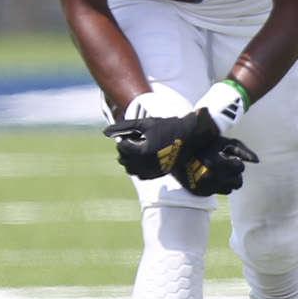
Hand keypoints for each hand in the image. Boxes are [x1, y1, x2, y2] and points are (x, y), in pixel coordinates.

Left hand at [103, 106, 221, 180]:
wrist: (191, 136)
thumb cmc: (168, 126)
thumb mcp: (146, 124)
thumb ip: (125, 127)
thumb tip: (105, 132)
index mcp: (143, 151)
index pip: (122, 148)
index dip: (123, 139)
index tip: (129, 134)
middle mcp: (147, 164)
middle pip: (124, 160)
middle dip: (125, 149)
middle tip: (131, 140)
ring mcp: (154, 171)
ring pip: (131, 170)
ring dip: (130, 159)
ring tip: (136, 148)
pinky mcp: (159, 174)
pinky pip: (142, 175)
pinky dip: (138, 167)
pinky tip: (143, 157)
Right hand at [172, 135, 258, 196]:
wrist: (177, 154)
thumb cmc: (204, 145)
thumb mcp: (223, 142)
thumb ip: (242, 149)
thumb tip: (257, 161)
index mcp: (217, 164)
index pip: (240, 167)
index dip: (235, 161)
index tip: (227, 157)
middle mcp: (212, 178)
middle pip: (239, 181)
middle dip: (235, 173)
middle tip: (226, 165)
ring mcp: (206, 187)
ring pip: (231, 189)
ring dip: (229, 180)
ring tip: (220, 171)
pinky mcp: (202, 193)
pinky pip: (220, 192)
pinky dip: (220, 185)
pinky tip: (213, 176)